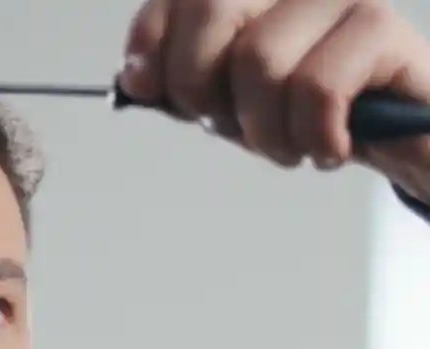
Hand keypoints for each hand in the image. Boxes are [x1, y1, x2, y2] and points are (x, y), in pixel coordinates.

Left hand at [118, 0, 429, 203]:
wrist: (399, 138)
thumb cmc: (303, 113)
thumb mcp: (227, 100)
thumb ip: (180, 83)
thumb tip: (136, 79)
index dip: (148, 43)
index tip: (146, 87)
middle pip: (211, 10)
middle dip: (201, 89)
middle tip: (231, 126)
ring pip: (260, 61)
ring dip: (264, 131)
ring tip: (290, 146)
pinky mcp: (380, 26)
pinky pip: (317, 88)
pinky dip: (313, 138)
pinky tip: (329, 148)